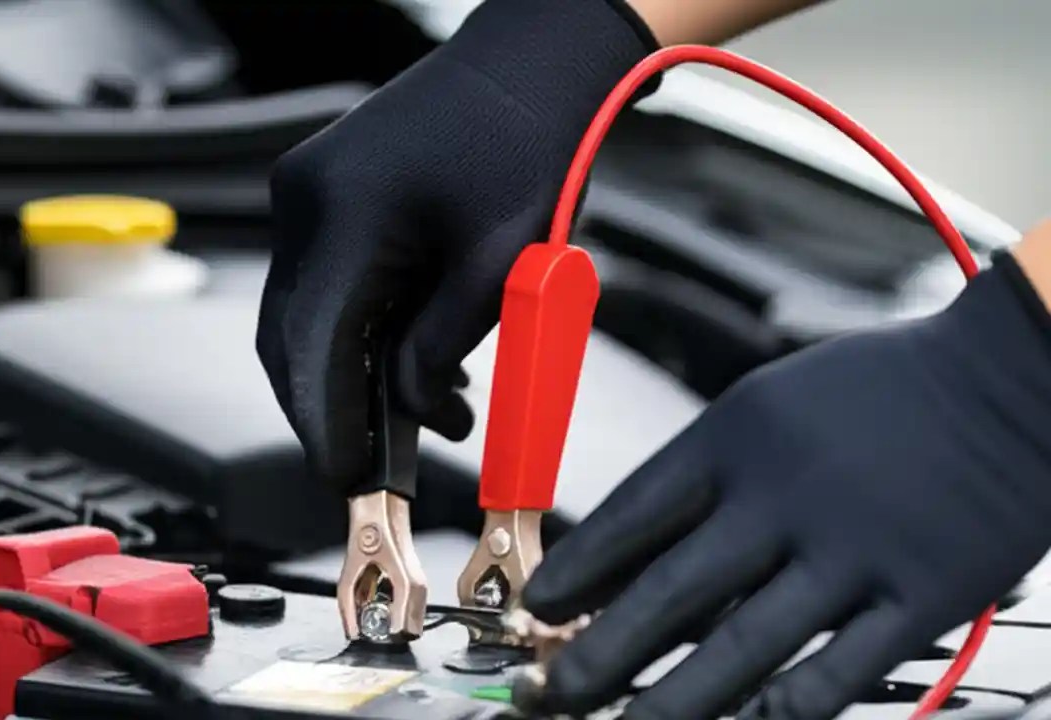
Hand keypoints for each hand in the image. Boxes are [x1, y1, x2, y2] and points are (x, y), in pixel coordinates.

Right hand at [256, 0, 657, 490]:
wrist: (529, 63)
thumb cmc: (530, 146)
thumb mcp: (497, 268)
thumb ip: (439, 352)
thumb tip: (412, 413)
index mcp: (346, 218)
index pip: (313, 353)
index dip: (327, 428)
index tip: (346, 480)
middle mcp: (306, 204)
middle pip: (292, 340)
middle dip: (333, 408)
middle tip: (380, 460)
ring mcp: (305, 193)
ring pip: (304, 315)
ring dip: (349, 369)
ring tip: (428, 403)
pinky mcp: (319, 191)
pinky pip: (321, 280)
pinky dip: (355, 326)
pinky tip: (411, 349)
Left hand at [522, 253, 1050, 719]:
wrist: (1010, 377)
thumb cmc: (876, 392)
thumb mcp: (769, 403)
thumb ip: (702, 476)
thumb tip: (625, 552)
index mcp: (738, 438)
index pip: (631, 516)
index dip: (575, 574)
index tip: (535, 612)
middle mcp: (785, 498)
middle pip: (670, 595)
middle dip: (596, 656)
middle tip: (545, 697)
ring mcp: (854, 553)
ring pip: (741, 651)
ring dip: (668, 703)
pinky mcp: (920, 599)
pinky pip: (835, 676)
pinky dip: (776, 714)